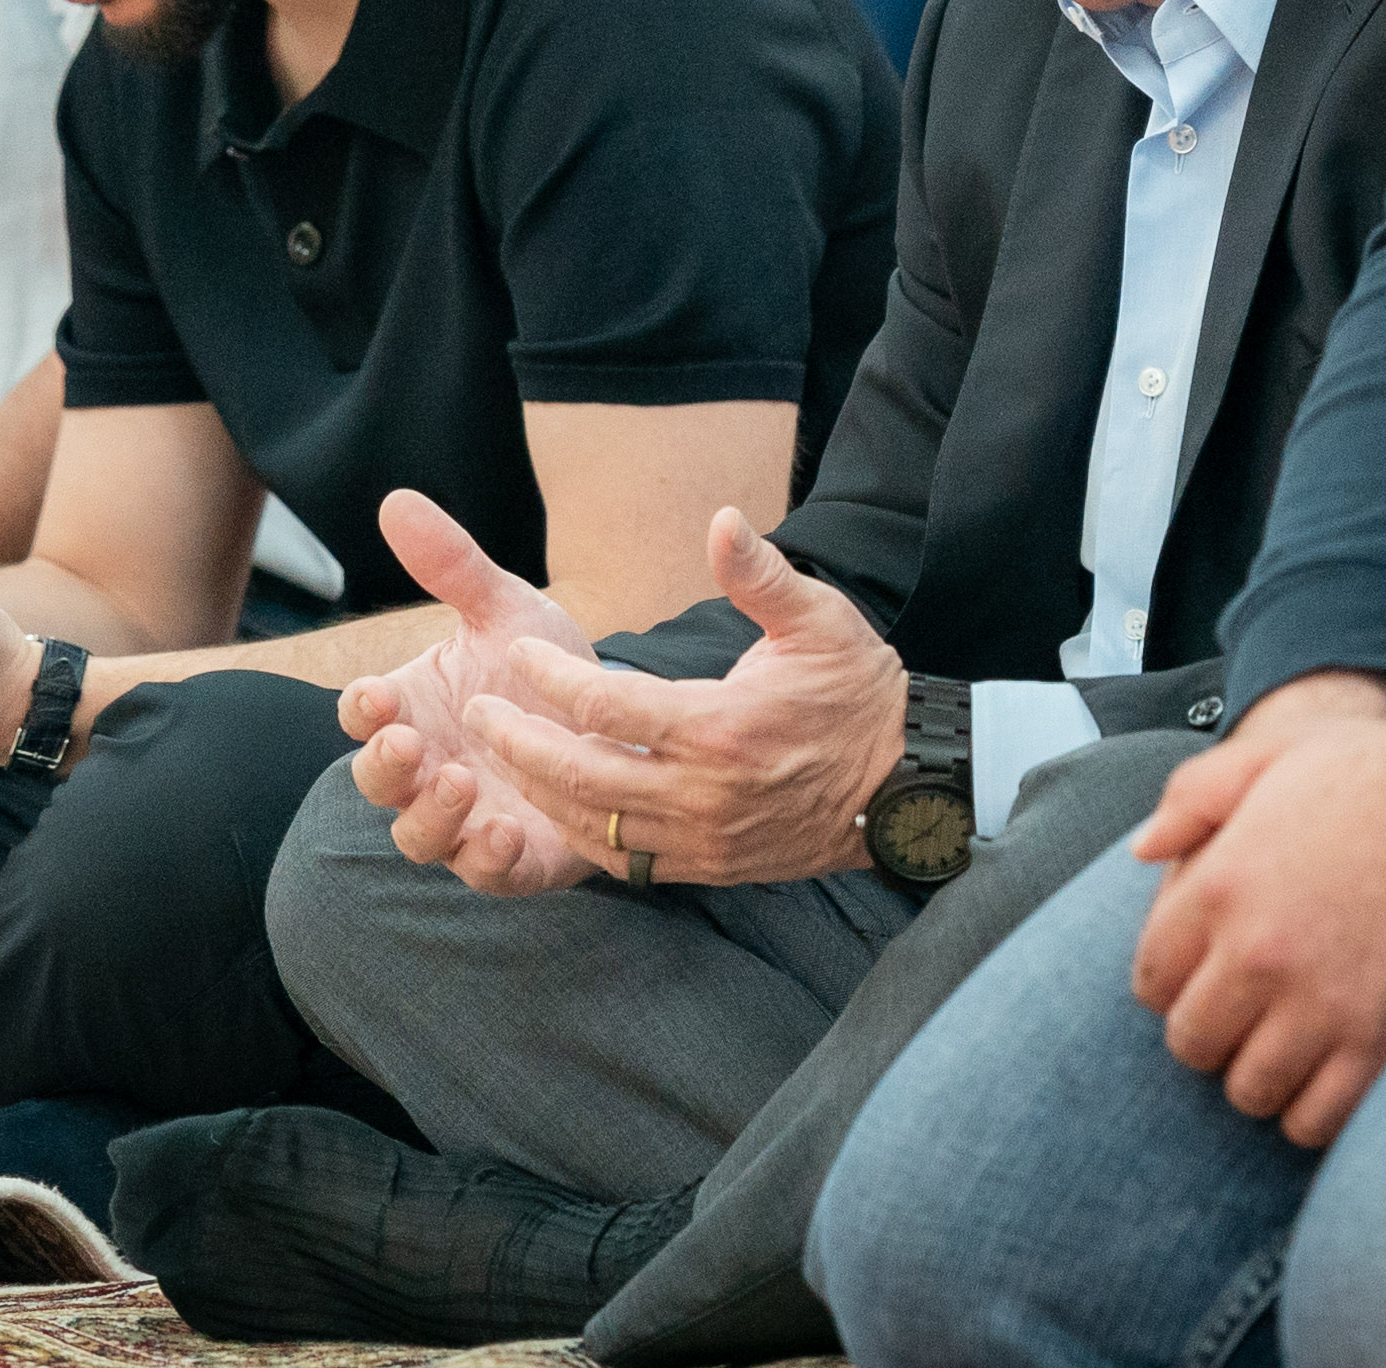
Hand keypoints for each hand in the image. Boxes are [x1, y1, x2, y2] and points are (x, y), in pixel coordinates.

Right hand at [340, 492, 598, 894]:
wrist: (619, 722)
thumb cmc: (545, 669)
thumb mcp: (507, 611)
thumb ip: (454, 565)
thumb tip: (397, 500)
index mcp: (413, 710)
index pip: (361, 713)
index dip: (362, 709)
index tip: (380, 695)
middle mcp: (427, 770)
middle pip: (377, 782)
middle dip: (385, 767)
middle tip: (407, 743)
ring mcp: (466, 819)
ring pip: (421, 837)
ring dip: (432, 816)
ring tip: (461, 782)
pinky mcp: (515, 859)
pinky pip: (485, 873)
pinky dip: (487, 859)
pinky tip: (508, 833)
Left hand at [463, 505, 905, 888]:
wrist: (906, 784)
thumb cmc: (859, 692)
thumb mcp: (820, 620)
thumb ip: (760, 574)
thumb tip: (722, 519)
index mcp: (720, 727)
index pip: (606, 706)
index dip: (550, 679)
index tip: (516, 655)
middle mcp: (704, 792)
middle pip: (581, 775)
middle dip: (520, 743)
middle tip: (479, 714)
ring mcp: (706, 837)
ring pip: (597, 825)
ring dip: (540, 792)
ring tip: (503, 756)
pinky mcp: (711, 865)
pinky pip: (629, 863)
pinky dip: (585, 837)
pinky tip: (558, 807)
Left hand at [1125, 680, 1385, 1148]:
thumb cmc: (1384, 777)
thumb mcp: (1279, 756)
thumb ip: (1195, 796)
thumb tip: (1143, 849)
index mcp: (1222, 885)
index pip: (1152, 979)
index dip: (1175, 982)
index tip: (1208, 975)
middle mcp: (1261, 954)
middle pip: (1193, 1043)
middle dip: (1214, 1032)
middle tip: (1252, 1013)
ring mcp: (1323, 1008)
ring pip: (1251, 1090)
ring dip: (1266, 1073)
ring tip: (1297, 1041)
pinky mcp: (1384, 1048)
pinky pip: (1316, 1121)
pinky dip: (1317, 1108)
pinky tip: (1338, 1070)